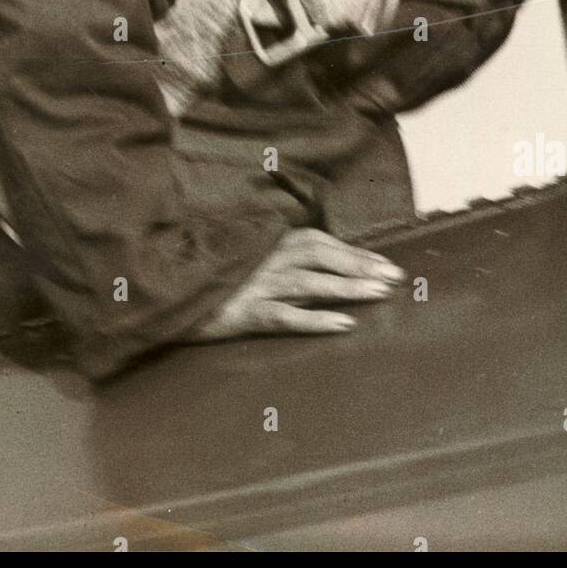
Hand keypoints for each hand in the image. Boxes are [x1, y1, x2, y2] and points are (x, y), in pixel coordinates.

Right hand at [186, 227, 404, 342]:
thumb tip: (328, 268)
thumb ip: (283, 261)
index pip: (321, 242)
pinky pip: (286, 316)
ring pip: (310, 283)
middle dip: (360, 266)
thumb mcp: (251, 262)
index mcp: (270, 244)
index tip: (386, 263)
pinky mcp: (246, 313)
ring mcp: (257, 285)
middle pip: (322, 258)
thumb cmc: (216, 278)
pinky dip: (316, 319)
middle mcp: (267, 260)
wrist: (171, 293)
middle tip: (395, 277)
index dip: (355, 252)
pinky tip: (344, 324)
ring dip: (347, 287)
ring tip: (379, 293)